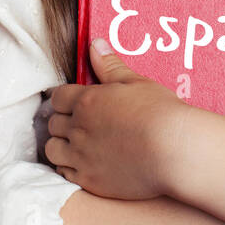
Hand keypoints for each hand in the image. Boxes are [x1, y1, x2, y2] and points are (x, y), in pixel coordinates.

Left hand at [45, 38, 188, 200]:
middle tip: (76, 123)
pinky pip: (63, 174)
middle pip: (53, 124)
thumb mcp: (136, 82)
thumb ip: (110, 65)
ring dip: (60, 145)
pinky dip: (68, 167)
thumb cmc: (159, 113)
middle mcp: (78, 128)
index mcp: (86, 101)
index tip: (71, 103)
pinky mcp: (89, 180)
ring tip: (74, 144)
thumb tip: (94, 44)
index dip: (63, 99)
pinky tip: (82, 163)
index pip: (58, 97)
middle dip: (61, 121)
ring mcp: (81, 156)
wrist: (173, 151)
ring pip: (52, 150)